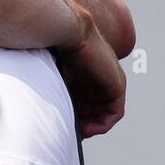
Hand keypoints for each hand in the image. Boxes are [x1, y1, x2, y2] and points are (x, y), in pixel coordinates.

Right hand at [56, 11, 126, 136]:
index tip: (61, 128)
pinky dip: (103, 124)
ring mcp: (109, 82)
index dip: (73, 121)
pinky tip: (87, 128)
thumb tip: (47, 119)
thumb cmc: (51, 48)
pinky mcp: (117, 85)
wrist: (67, 31)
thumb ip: (54, 94)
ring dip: (91, 127)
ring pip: (103, 115)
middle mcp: (97, 80)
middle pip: (93, 113)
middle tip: (68, 133)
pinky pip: (115, 113)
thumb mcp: (52, 77)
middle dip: (81, 126)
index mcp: (83, 78)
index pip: (82, 108)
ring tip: (77, 131)